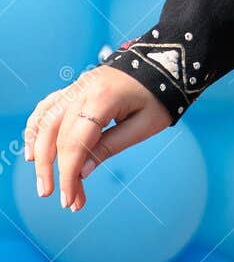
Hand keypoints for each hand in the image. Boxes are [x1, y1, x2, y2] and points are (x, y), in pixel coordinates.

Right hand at [23, 65, 173, 211]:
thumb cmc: (162, 95)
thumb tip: (81, 173)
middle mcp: (83, 89)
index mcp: (102, 98)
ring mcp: (78, 86)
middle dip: (55, 171)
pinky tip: (33, 151)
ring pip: (46, 122)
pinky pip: (48, 107)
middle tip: (62, 199)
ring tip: (44, 182)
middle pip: (57, 136)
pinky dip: (37, 128)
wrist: (171, 61)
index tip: (69, 199)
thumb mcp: (145, 124)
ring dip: (40, 154)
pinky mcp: (78, 87)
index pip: (75, 142)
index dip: (68, 174)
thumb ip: (111, 146)